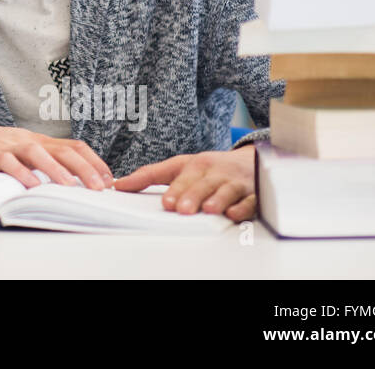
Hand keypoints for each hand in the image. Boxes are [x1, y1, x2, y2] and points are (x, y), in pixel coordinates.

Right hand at [0, 116, 113, 189]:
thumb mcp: (23, 150)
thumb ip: (44, 160)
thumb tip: (74, 180)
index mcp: (40, 141)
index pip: (74, 147)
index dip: (94, 161)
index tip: (109, 179)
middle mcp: (29, 140)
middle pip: (62, 150)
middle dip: (84, 169)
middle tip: (99, 188)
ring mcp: (10, 146)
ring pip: (38, 153)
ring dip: (56, 170)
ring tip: (70, 186)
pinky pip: (8, 162)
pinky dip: (21, 173)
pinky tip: (31, 186)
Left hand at [111, 147, 256, 220]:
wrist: (249, 161)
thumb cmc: (209, 167)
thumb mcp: (179, 166)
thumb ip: (150, 175)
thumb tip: (120, 185)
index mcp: (197, 166)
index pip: (184, 179)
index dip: (176, 191)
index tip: (167, 203)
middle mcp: (216, 173)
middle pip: (204, 185)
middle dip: (194, 196)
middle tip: (183, 209)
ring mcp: (236, 183)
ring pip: (227, 192)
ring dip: (219, 200)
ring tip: (209, 210)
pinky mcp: (254, 194)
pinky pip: (251, 201)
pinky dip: (244, 207)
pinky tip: (235, 214)